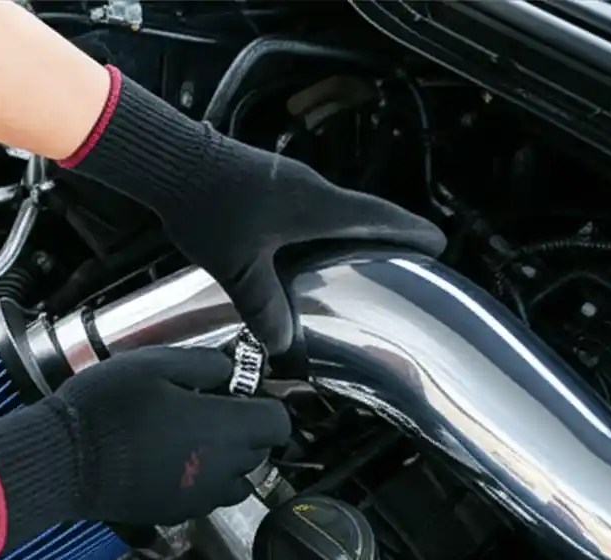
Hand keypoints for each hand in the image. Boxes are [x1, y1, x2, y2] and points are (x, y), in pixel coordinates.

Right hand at [0, 347, 290, 554]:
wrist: (63, 461)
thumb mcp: (158, 364)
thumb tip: (231, 371)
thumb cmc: (106, 409)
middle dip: (246, 429)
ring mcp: (199, 497)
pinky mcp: (176, 513)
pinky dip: (200, 480)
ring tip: (192, 436)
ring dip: (227, 459)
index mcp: (225, 429)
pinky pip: (206, 498)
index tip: (244, 393)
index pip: (279, 422)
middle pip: (261, 451)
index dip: (266, 404)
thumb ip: (208, 364)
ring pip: (237, 480)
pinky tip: (169, 458)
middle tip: (212, 407)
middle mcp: (221, 469)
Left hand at [62, 67, 446, 352]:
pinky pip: (310, 210)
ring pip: (335, 212)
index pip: (379, 218)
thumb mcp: (238, 267)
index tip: (438, 243)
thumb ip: (264, 306)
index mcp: (316, 206)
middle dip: (389, 236)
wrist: (172, 164)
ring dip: (353, 234)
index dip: (411, 232)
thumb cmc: (208, 208)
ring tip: (363, 262)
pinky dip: (322, 231)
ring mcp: (289, 183)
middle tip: (408, 259)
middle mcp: (310, 189)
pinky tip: (307, 253)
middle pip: (364, 214)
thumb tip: (283, 344)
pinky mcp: (268, 183)